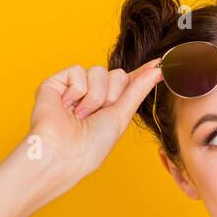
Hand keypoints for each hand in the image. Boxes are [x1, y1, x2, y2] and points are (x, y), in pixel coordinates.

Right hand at [27, 59, 163, 183]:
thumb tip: (158, 69)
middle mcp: (92, 93)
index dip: (142, 74)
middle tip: (96, 115)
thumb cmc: (91, 145)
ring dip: (94, 97)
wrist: (64, 153)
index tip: (159, 64)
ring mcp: (74, 87)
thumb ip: (138, 90)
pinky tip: (67, 106)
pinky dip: (76, 91)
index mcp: (108, 104)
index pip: (128, 82)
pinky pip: (78, 71)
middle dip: (112, 95)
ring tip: (80, 115)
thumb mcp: (121, 116)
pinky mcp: (57, 82)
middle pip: (117, 74)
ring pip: (99, 71)